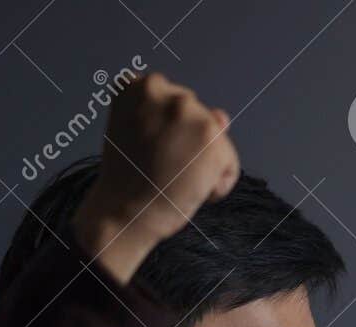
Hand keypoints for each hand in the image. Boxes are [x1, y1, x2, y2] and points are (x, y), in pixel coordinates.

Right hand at [72, 72, 240, 284]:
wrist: (125, 212)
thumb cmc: (130, 180)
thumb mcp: (141, 137)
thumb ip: (175, 121)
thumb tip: (223, 116)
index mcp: (137, 85)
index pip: (172, 105)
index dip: (164, 136)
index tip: (147, 153)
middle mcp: (163, 89)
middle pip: (198, 118)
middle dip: (187, 145)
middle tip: (161, 168)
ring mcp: (188, 111)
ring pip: (216, 141)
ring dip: (203, 164)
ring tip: (174, 179)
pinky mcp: (210, 137)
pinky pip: (229, 164)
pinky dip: (217, 185)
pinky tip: (191, 191)